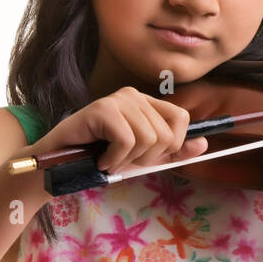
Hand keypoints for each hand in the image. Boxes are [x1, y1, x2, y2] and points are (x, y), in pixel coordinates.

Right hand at [35, 86, 208, 174]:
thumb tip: (204, 143)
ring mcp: (118, 99)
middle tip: (121, 160)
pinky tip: (100, 158)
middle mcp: (134, 96)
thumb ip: (173, 151)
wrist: (58, 165)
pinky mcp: (102, 109)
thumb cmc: (99, 158)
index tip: (148, 157)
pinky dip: (114, 159)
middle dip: (146, 158)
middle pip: (167, 135)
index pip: (182, 118)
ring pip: (149, 139)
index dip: (173, 145)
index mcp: (147, 104)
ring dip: (128, 160)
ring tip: (109, 159)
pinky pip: (128, 141)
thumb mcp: (143, 157)